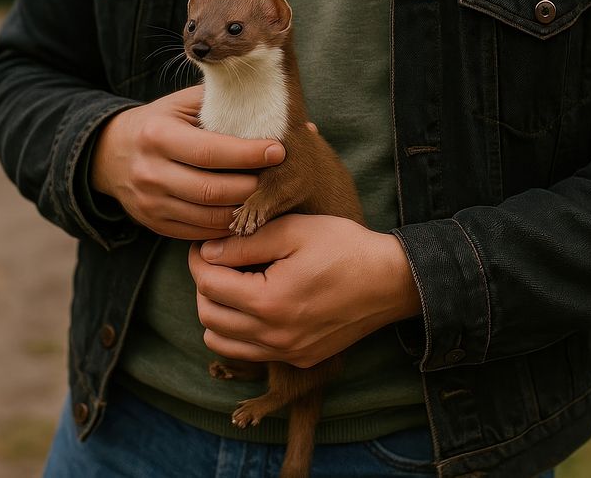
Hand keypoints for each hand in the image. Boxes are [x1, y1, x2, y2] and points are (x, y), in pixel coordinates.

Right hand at [91, 85, 285, 239]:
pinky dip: (226, 226)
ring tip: (265, 196)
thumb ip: (217, 103)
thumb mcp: (179, 104)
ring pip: (209, 217)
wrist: (110, 153)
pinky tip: (244, 212)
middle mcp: (150, 172)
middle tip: (277, 178)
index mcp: (157, 136)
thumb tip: (268, 105)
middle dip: (251, 186)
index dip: (248, 154)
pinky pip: (200, 233)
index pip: (210, 151)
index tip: (278, 151)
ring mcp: (150, 203)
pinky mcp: (154, 224)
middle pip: (212, 190)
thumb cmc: (158, 123)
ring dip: (243, 210)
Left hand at [187, 214, 421, 367]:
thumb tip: (207, 252)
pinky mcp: (300, 359)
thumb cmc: (345, 248)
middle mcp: (274, 336)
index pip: (208, 284)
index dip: (198, 260)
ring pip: (222, 342)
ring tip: (231, 284)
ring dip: (216, 313)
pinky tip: (256, 304)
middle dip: (203, 286)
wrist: (392, 281)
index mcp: (269, 302)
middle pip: (208, 316)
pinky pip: (251, 352)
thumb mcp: (293, 232)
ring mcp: (287, 352)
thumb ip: (245, 243)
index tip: (203, 244)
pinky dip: (240, 331)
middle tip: (216, 261)